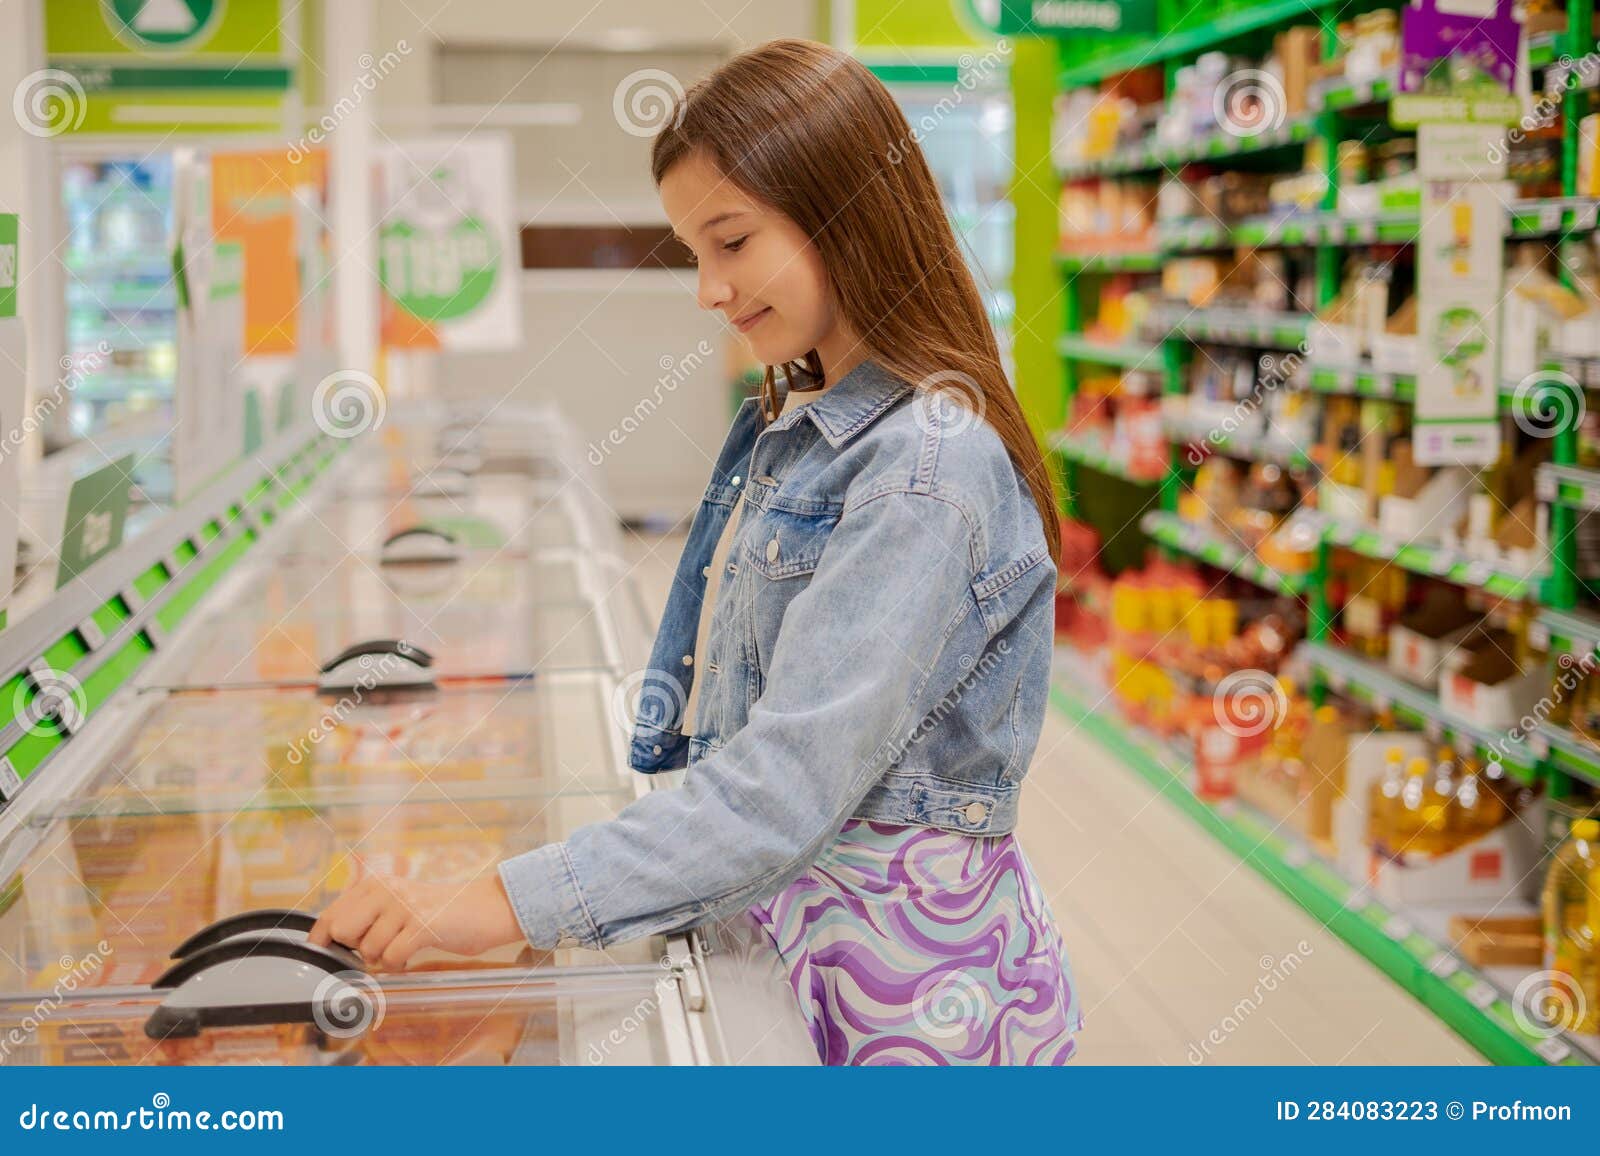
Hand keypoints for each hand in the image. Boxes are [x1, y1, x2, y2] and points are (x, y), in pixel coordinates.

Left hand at [308, 872, 524, 971]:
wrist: (485, 908)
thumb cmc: (439, 912)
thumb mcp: (398, 905)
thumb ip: (366, 916)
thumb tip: (330, 941)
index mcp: (376, 884)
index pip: (331, 915)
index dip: (321, 940)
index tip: (321, 955)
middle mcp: (387, 890)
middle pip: (343, 932)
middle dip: (357, 948)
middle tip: (381, 947)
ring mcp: (405, 907)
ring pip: (369, 949)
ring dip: (385, 958)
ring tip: (405, 947)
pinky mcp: (423, 925)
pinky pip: (393, 958)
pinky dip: (400, 964)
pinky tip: (412, 955)